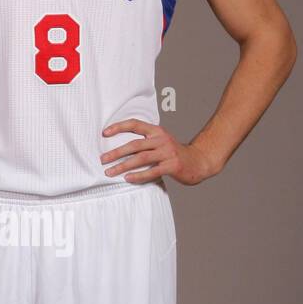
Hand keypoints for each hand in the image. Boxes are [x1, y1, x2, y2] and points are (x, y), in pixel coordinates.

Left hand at [100, 120, 218, 185]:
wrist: (199, 161)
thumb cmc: (175, 154)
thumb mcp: (162, 142)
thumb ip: (146, 142)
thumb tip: (120, 149)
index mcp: (157, 131)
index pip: (135, 124)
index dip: (119, 127)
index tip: (104, 132)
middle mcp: (162, 139)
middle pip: (135, 144)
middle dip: (116, 152)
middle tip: (103, 159)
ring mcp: (168, 152)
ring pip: (141, 158)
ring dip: (123, 166)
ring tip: (110, 172)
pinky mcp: (172, 166)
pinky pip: (152, 171)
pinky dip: (138, 176)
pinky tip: (127, 179)